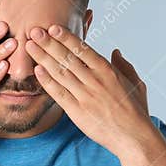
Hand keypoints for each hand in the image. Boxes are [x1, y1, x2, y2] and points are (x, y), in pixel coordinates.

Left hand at [24, 24, 156, 156]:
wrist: (134, 137)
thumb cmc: (136, 111)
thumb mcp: (136, 83)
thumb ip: (124, 66)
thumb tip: (115, 51)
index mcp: (108, 71)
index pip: (83, 50)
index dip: (66, 38)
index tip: (53, 28)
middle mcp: (95, 81)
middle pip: (67, 58)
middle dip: (49, 43)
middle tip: (33, 31)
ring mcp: (85, 96)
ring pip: (60, 73)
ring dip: (43, 58)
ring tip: (29, 46)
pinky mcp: (77, 111)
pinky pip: (59, 93)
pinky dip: (47, 81)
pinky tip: (36, 70)